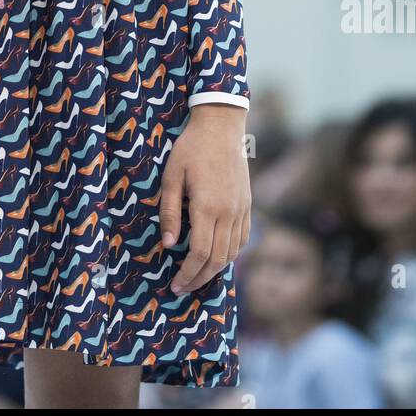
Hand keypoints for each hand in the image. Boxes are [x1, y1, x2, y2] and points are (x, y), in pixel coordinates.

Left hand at [159, 104, 250, 294]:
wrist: (221, 126)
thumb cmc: (191, 148)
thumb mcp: (171, 176)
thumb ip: (169, 212)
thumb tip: (168, 244)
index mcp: (207, 206)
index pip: (199, 253)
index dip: (187, 274)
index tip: (174, 285)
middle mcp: (229, 212)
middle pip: (217, 259)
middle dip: (199, 279)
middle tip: (182, 288)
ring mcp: (241, 209)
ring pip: (232, 252)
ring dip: (214, 269)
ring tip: (196, 276)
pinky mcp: (247, 204)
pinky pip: (242, 239)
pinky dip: (230, 254)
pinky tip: (216, 256)